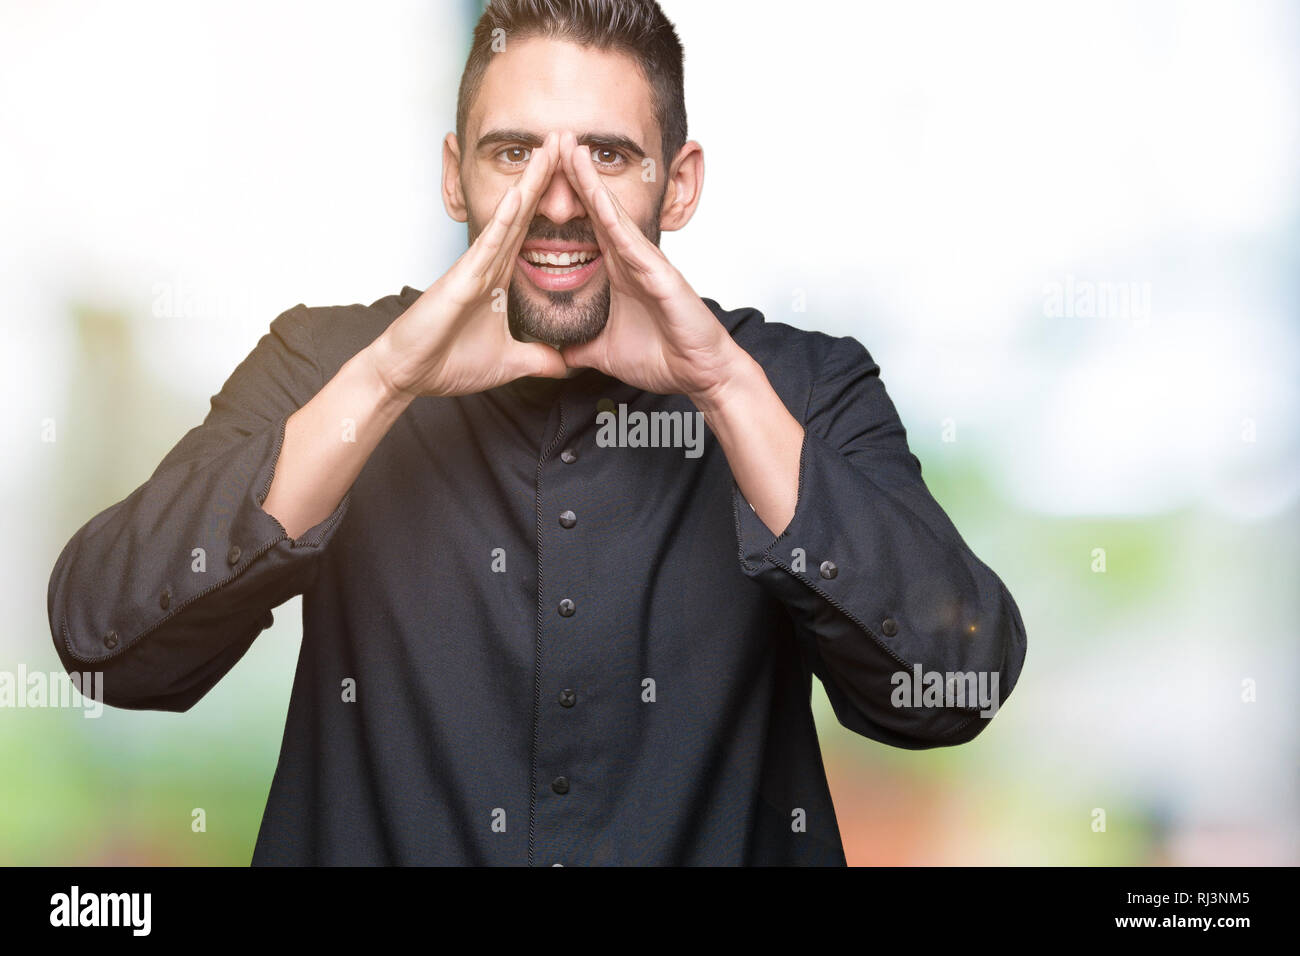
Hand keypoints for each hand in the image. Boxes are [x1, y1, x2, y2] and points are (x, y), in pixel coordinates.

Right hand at [368, 132, 568, 397]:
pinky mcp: (461, 280)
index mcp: (500, 279)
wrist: (409, 374)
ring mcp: (474, 268)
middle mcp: (488, 264)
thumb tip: (566, 362)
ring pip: (509, 217)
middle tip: (566, 138)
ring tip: (550, 148)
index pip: (533, 233)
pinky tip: (519, 194)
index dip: (554, 204)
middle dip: (546, 176)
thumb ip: (538, 358)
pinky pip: (486, 244)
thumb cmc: (449, 362)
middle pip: (524, 212)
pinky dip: (503, 218)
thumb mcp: (509, 362)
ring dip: (530, 183)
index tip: (579, 179)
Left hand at [554, 130, 747, 402]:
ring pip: (612, 213)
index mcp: (617, 273)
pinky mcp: (659, 273)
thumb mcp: (605, 352)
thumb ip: (581, 348)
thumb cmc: (662, 358)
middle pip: (597, 208)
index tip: (541, 175)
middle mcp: (630, 260)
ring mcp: (645, 263)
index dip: (566, 200)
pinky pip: (630, 239)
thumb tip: (558, 355)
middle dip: (576, 174)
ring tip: (570, 148)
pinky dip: (611, 215)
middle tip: (553, 139)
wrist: (698, 373)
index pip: (586, 227)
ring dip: (591, 181)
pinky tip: (594, 193)